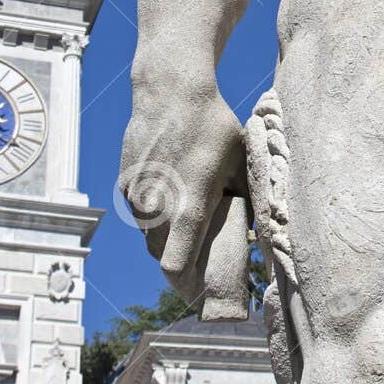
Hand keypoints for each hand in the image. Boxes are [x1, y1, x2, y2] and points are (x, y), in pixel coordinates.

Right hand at [120, 86, 245, 301]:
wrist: (170, 92)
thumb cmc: (214, 127)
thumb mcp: (241, 164)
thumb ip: (248, 203)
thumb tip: (258, 236)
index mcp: (189, 204)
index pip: (176, 264)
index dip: (189, 283)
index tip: (204, 291)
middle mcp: (156, 204)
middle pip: (161, 258)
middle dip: (179, 273)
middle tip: (199, 280)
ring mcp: (136, 195)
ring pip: (148, 239)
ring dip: (164, 248)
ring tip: (185, 252)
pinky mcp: (125, 184)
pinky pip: (139, 217)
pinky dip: (153, 223)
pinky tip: (170, 216)